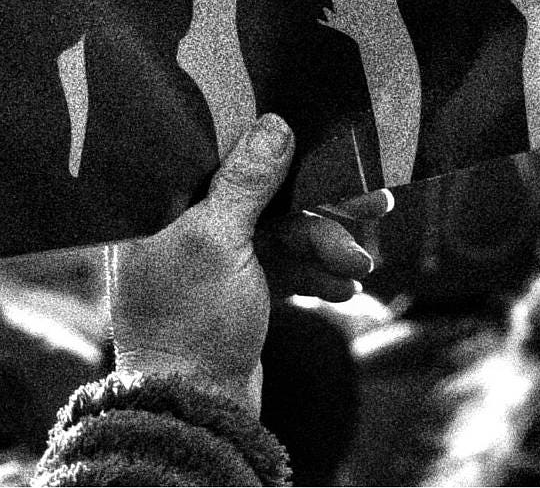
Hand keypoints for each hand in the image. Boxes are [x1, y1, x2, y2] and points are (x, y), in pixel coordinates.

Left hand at [108, 116, 381, 408]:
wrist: (195, 413)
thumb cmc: (190, 326)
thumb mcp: (217, 242)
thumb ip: (245, 182)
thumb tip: (274, 125)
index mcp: (161, 205)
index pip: (223, 153)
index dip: (274, 144)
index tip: (324, 138)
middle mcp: (183, 226)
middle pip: (265, 194)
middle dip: (321, 206)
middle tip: (377, 202)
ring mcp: (213, 261)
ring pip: (283, 233)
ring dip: (326, 246)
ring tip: (360, 266)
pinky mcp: (238, 291)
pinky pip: (286, 268)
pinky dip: (315, 276)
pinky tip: (346, 290)